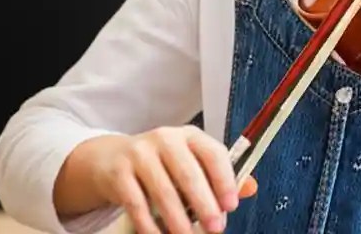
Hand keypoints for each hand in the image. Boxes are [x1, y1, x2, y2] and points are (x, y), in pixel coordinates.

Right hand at [60, 126, 257, 233]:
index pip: (213, 153)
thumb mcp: (190, 162)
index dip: (224, 180)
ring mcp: (139, 154)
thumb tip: (250, 188)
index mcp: (189, 136)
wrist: (109, 159)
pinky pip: (137, 204)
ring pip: (163, 192)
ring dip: (178, 220)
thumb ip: (218, 175)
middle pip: (189, 174)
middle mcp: (165, 139)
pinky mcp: (119, 173)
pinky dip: (149, 225)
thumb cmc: (161, 164)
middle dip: (205, 205)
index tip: (231, 205)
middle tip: (215, 228)